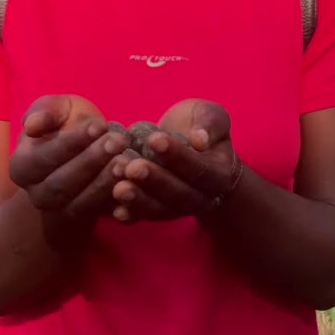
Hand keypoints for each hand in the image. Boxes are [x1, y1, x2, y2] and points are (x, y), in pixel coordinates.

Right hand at [7, 95, 130, 233]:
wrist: (87, 153)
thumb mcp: (58, 110)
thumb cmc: (68, 125)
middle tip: (118, 142)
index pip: (44, 157)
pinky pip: (100, 215)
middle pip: (61, 184)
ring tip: (126, 160)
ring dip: (104, 182)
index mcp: (22, 167)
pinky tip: (132, 184)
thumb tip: (31, 126)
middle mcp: (38, 195)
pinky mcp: (88, 220)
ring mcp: (61, 212)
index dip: (71, 143)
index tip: (98, 126)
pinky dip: (117, 203)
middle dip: (91, 162)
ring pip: (80, 203)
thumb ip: (44, 111)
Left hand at [112, 99, 243, 222]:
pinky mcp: (157, 212)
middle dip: (154, 181)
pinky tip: (115, 210)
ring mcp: (178, 209)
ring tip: (119, 188)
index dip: (177, 156)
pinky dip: (131, 215)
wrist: (190, 146)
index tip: (155, 140)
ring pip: (161, 210)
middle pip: (179, 195)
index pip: (200, 169)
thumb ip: (209, 124)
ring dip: (139, 201)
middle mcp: (202, 198)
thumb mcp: (212, 117)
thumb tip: (200, 140)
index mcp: (219, 175)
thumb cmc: (200, 126)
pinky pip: (144, 217)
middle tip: (132, 167)